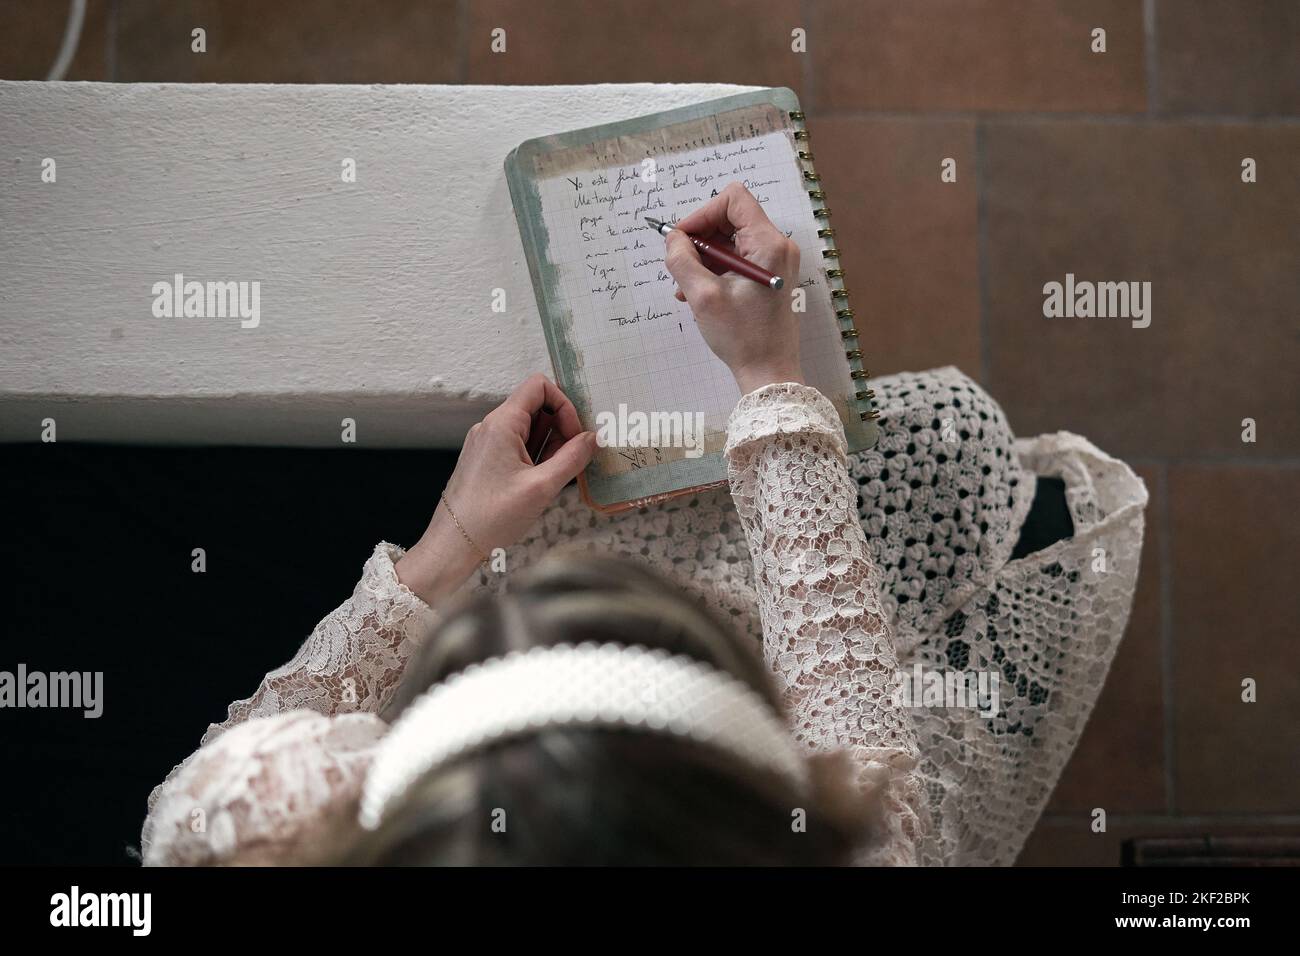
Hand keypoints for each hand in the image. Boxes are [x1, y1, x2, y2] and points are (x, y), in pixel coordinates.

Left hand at [395, 374, 596, 604]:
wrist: (454, 543)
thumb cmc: (491, 517)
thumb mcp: (542, 488)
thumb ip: (573, 458)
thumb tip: (593, 439)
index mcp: (501, 424)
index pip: (539, 386)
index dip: (564, 405)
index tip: (574, 436)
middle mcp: (491, 427)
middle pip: (535, 407)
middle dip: (560, 429)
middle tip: (568, 462)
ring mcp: (486, 443)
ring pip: (528, 429)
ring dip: (549, 446)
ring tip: (552, 477)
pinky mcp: (485, 460)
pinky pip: (517, 446)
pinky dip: (535, 457)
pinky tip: (538, 483)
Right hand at [664, 183, 803, 394]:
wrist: (769, 372)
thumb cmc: (743, 337)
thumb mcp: (703, 296)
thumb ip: (682, 260)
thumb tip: (673, 237)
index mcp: (768, 245)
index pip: (733, 199)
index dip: (702, 214)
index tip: (683, 239)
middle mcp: (778, 247)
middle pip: (732, 219)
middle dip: (701, 239)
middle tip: (681, 265)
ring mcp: (777, 262)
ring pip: (732, 241)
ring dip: (705, 258)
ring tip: (686, 288)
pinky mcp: (772, 276)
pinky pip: (739, 259)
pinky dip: (717, 269)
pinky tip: (699, 293)